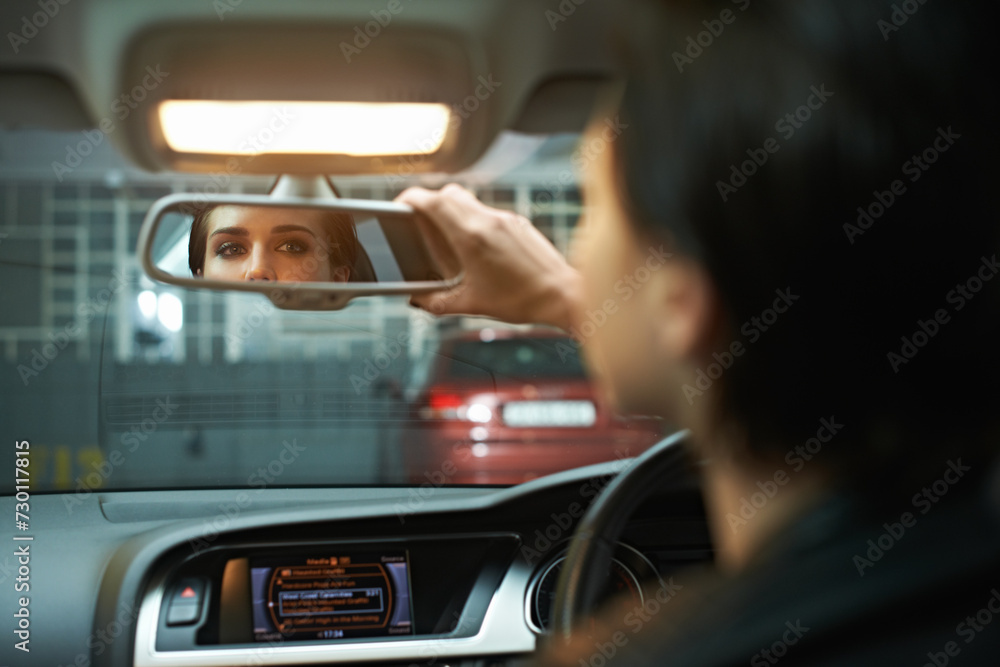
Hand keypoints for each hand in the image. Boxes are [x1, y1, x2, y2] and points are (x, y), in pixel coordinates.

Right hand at [395, 184, 582, 329]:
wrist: (561, 295)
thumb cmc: (521, 300)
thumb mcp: (472, 304)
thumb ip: (438, 302)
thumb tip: (418, 300)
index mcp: (472, 236)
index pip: (433, 200)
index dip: (411, 198)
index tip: (400, 205)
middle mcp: (488, 220)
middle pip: (449, 193)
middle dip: (429, 202)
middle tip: (419, 220)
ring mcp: (505, 219)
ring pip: (469, 200)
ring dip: (452, 209)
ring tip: (445, 235)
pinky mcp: (518, 223)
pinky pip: (487, 212)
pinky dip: (473, 219)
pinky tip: (475, 245)